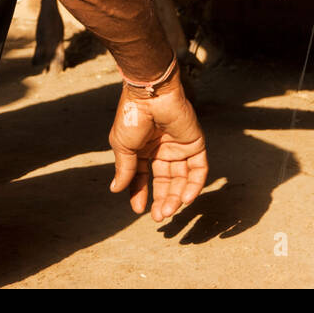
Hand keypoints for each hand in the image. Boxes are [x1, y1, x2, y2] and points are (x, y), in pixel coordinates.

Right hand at [109, 72, 207, 220]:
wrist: (151, 94)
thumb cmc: (132, 117)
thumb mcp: (123, 146)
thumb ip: (124, 170)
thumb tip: (115, 190)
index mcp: (143, 149)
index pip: (142, 177)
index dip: (140, 194)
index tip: (138, 210)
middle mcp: (162, 149)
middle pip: (165, 181)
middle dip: (162, 200)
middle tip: (159, 217)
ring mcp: (179, 147)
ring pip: (181, 179)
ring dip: (177, 197)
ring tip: (170, 211)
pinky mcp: (195, 143)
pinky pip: (198, 169)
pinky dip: (194, 185)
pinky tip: (186, 198)